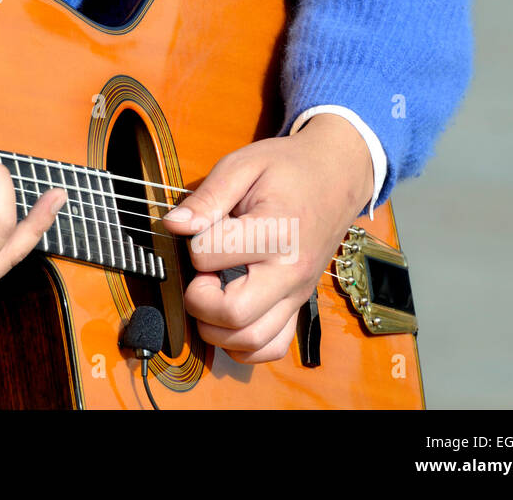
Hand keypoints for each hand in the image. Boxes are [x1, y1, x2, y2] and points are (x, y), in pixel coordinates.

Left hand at [159, 113, 373, 363]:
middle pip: (233, 314)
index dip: (191, 245)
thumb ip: (207, 197)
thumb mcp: (243, 165)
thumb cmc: (287, 168)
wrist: (338, 176)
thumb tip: (174, 225)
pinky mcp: (298, 305)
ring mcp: (297, 294)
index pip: (210, 257)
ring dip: (215, 326)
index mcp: (276, 231)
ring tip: (210, 293)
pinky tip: (227, 317)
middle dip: (198, 299)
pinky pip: (271, 347)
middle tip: (198, 273)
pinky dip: (242, 344)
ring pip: (251, 340)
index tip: (198, 230)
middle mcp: (290, 271)